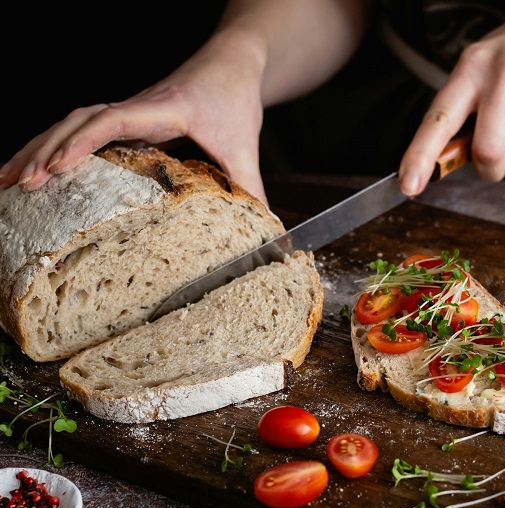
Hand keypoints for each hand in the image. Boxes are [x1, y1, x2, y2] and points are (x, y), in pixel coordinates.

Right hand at [0, 37, 268, 204]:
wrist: (232, 63)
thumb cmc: (235, 97)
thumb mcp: (245, 147)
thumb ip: (250, 187)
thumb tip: (262, 230)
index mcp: (161, 109)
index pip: (111, 120)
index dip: (81, 142)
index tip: (55, 167)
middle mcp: (136, 106)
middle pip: (76, 120)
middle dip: (43, 149)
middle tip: (17, 182)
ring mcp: (128, 111)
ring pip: (72, 121)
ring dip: (40, 145)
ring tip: (10, 177)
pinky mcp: (127, 118)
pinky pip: (82, 127)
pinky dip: (57, 144)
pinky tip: (41, 166)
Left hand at [398, 0, 504, 195]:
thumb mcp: (487, 65)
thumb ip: (466, 108)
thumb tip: (446, 159)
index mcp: (472, 66)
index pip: (437, 118)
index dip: (420, 156)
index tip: (408, 186)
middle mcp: (502, 72)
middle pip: (486, 151)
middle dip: (491, 168)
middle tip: (497, 158)